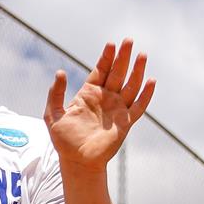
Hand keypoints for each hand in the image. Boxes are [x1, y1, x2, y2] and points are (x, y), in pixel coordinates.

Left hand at [44, 39, 154, 171]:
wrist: (77, 162)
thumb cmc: (64, 141)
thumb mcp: (53, 115)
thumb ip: (55, 93)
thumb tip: (60, 72)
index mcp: (89, 94)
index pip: (101, 70)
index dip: (106, 57)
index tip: (111, 44)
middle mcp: (105, 99)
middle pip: (117, 73)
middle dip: (123, 57)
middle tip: (128, 41)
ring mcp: (117, 110)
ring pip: (130, 86)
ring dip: (137, 71)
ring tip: (142, 55)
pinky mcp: (125, 123)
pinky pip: (139, 107)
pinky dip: (146, 95)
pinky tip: (151, 81)